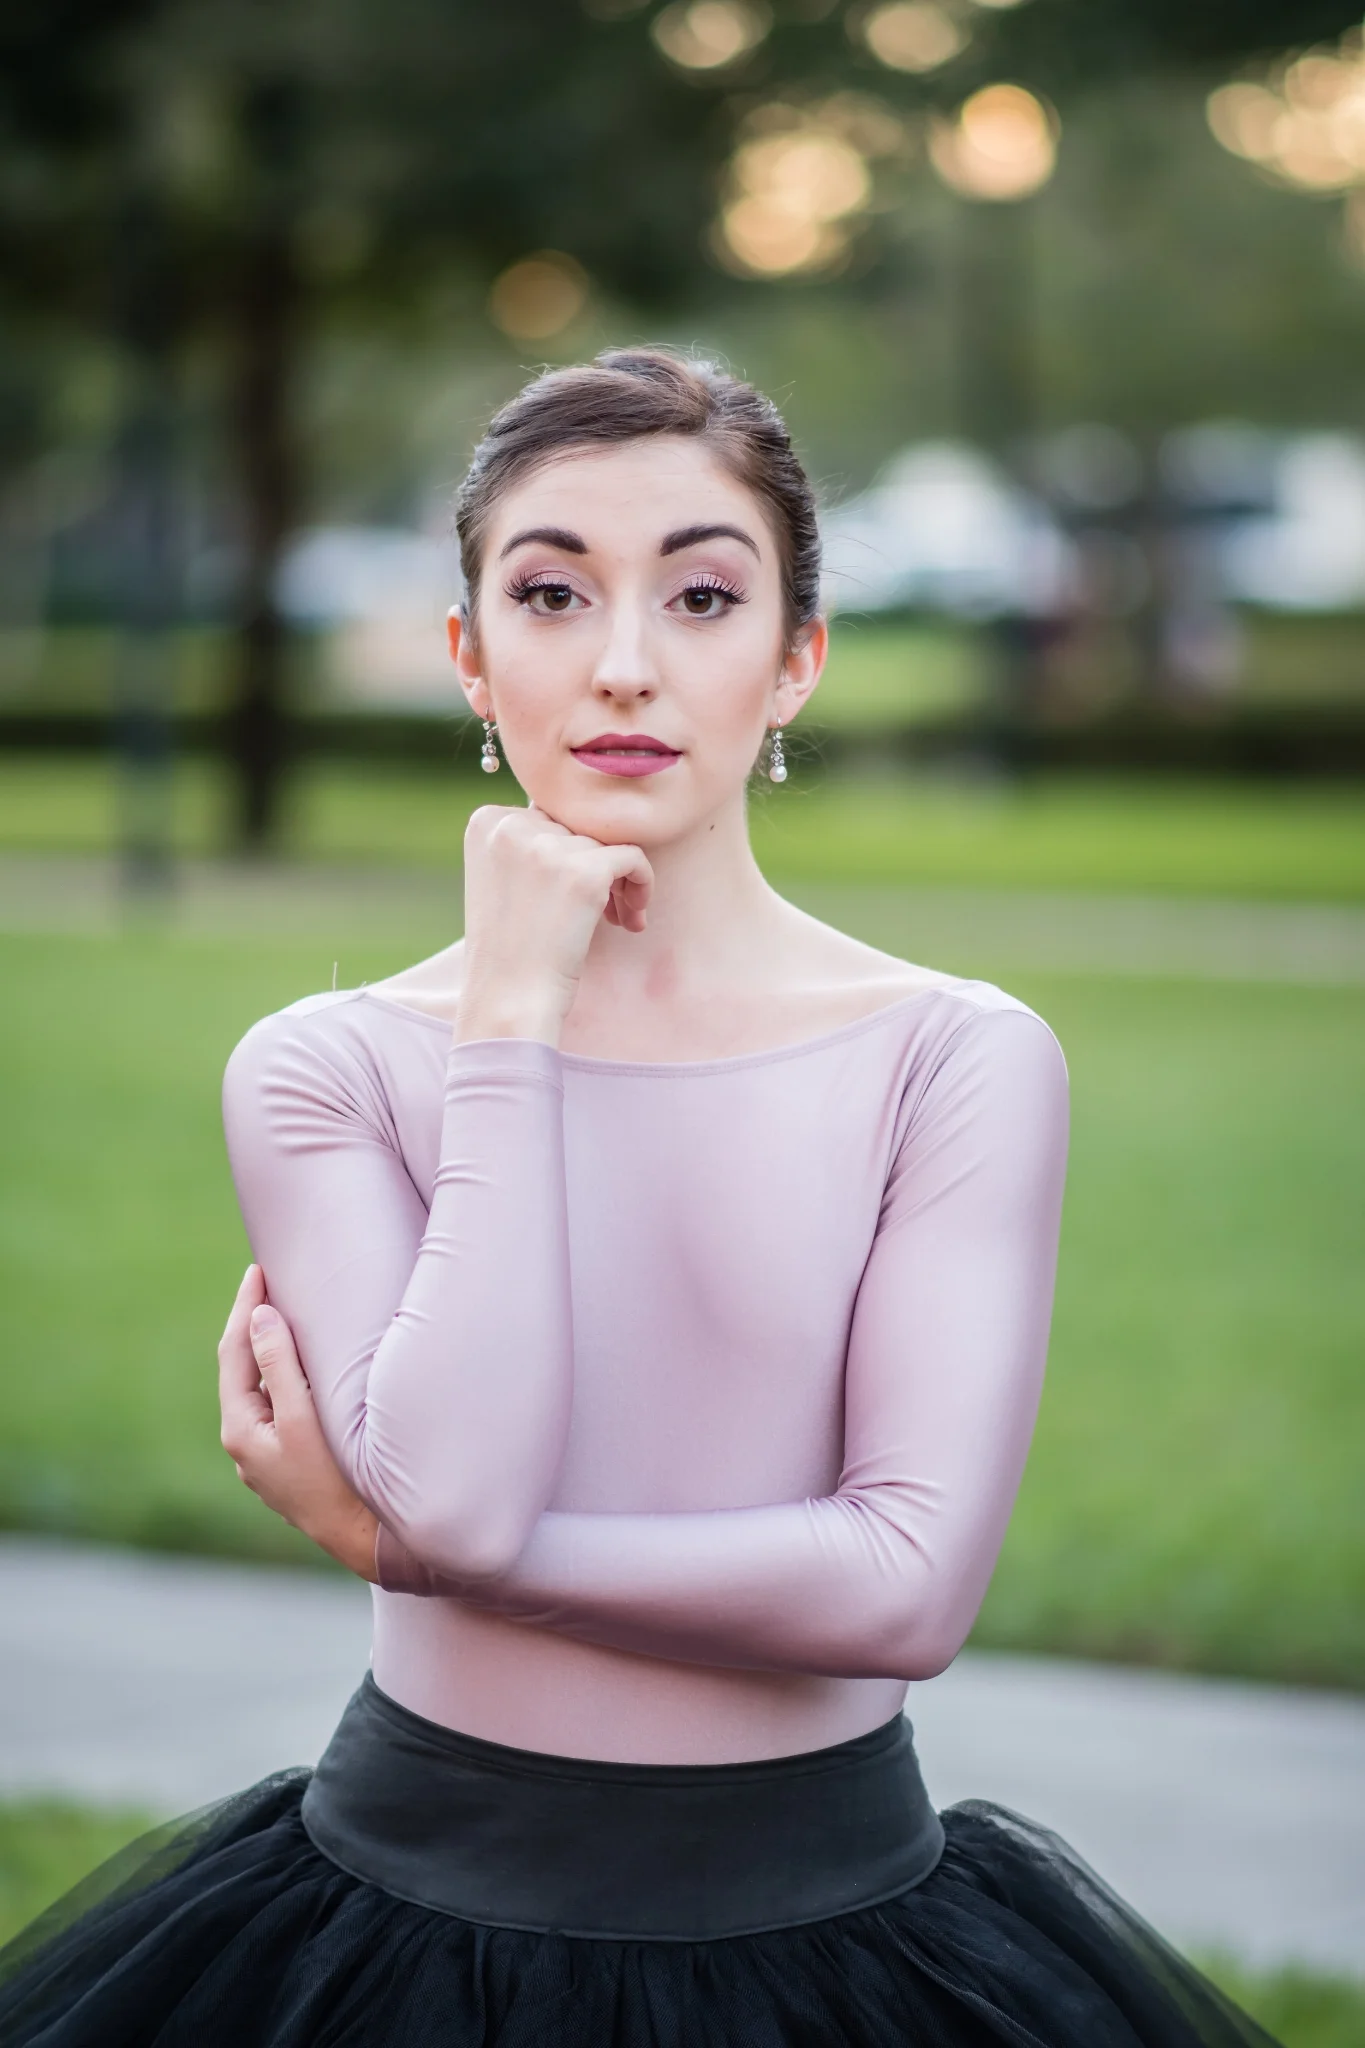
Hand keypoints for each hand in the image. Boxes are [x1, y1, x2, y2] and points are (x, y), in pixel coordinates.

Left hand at [218, 1264, 378, 1581]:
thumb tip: (259, 1317)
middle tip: (267, 1280)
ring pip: (261, 1387)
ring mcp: (265, 1453)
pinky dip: (285, 1376)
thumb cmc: (333, 1481)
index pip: (235, 1351)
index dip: (245, 1307)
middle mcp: (245, 1441)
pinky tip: (304, 1366)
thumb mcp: (303, 1419)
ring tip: (284, 1312)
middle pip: (242, 1367)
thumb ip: (280, 1366)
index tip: (258, 1269)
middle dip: (252, 1323)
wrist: (361, 1539)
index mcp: (240, 1427)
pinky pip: (279, 1404)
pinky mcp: (287, 1459)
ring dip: (269, 1349)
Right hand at [457, 801, 652, 1044]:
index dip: (564, 855)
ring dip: (618, 884)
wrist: (508, 1000)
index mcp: (485, 823)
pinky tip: (633, 920)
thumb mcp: (500, 882)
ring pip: (606, 845)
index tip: (567, 893)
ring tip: (615, 922)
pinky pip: (634, 858)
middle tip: (601, 913)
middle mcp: (512, 826)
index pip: (546, 817)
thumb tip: (577, 825)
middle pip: (577, 829)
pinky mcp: (584, 873)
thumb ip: (527, 845)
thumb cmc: (508, 950)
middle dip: (593, 868)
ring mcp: (548, 848)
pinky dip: (643, 885)